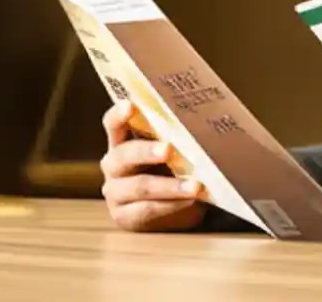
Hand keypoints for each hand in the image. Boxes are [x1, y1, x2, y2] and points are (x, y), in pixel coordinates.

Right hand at [100, 100, 205, 231]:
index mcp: (122, 141)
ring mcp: (115, 192)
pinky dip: (171, 205)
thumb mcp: (177, 149)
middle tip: (168, 149)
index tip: (130, 105)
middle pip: (124, 155)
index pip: (114, 124)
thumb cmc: (178, 168)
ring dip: (169, 186)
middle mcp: (113, 165)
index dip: (119, 115)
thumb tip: (207, 121)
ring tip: (195, 186)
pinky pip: (147, 210)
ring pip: (139, 186)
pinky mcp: (125, 217)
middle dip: (147, 151)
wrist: (180, 208)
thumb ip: (178, 135)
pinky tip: (189, 201)